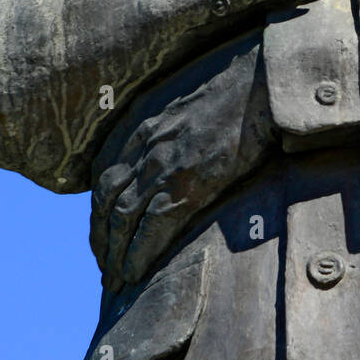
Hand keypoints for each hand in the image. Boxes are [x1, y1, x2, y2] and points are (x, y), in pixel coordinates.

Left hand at [90, 36, 269, 290]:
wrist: (260, 81)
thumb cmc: (238, 85)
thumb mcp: (189, 98)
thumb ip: (171, 121)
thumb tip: (175, 142)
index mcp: (141, 123)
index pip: (105, 175)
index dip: (100, 207)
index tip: (104, 228)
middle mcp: (142, 146)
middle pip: (105, 200)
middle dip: (101, 235)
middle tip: (106, 262)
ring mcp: (161, 166)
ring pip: (121, 219)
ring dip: (115, 253)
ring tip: (117, 278)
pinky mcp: (184, 185)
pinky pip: (150, 229)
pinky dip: (138, 255)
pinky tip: (136, 274)